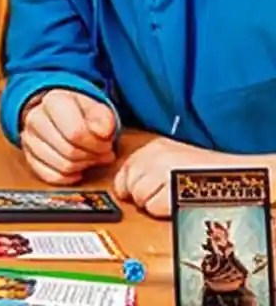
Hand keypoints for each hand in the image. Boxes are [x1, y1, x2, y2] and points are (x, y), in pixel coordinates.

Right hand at [19, 89, 116, 184]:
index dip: (97, 144)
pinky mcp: (28, 157)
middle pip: (69, 151)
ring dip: (83, 166)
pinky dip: (68, 177)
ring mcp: (28, 139)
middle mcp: (35, 118)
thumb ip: (103, 118)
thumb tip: (103, 133)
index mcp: (53, 101)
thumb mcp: (97, 108)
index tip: (107, 143)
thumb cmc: (81, 112)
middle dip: (92, 156)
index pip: (75, 133)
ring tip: (91, 157)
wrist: (60, 114)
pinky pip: (51, 176)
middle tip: (102, 152)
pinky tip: (77, 169)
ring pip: (61, 166)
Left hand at [114, 137, 243, 218]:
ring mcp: (161, 172)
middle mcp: (154, 157)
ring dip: (152, 205)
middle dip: (142, 197)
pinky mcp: (169, 189)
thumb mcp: (173, 158)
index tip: (137, 193)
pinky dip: (163, 211)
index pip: (123, 171)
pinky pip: (152, 208)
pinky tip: (178, 203)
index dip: (129, 187)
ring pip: (139, 199)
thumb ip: (148, 168)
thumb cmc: (208, 170)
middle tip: (164, 196)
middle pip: (129, 187)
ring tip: (174, 198)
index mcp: (154, 148)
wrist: (236, 175)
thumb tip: (125, 187)